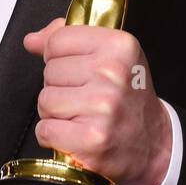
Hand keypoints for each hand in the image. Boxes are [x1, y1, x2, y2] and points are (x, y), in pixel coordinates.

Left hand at [23, 19, 170, 184]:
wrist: (153, 143)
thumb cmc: (128, 99)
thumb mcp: (111, 56)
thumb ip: (69, 41)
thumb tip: (32, 40)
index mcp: (119, 46)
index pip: (58, 40)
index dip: (59, 57)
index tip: (77, 69)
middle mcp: (113, 73)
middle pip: (49, 72)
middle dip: (59, 87)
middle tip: (85, 97)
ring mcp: (103, 106)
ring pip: (45, 100)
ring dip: (55, 113)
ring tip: (81, 115)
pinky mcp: (92, 138)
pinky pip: (45, 130)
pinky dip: (53, 135)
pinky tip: (75, 133)